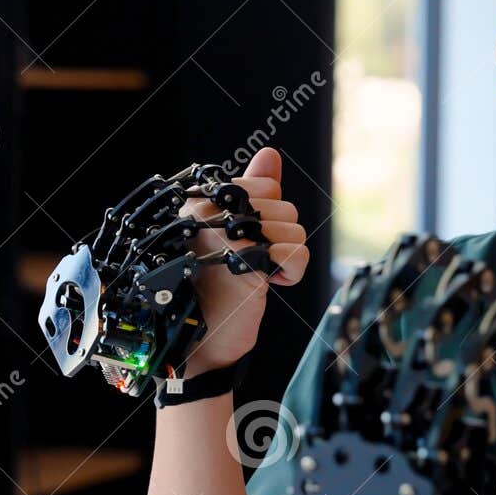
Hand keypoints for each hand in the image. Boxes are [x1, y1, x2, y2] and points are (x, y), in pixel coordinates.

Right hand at [177, 146, 309, 374]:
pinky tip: (268, 283)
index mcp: (203, 202)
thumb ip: (252, 192)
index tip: (249, 243)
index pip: (266, 187)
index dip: (269, 217)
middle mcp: (209, 213)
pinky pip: (297, 253)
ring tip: (257, 274)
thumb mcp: (236, 235)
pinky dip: (292, 274)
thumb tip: (269, 153)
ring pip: (294, 229)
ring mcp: (225, 237)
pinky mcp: (244, 264)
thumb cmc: (217, 286)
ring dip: (285, 258)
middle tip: (253, 264)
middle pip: (284, 207)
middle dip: (280, 240)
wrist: (198, 341)